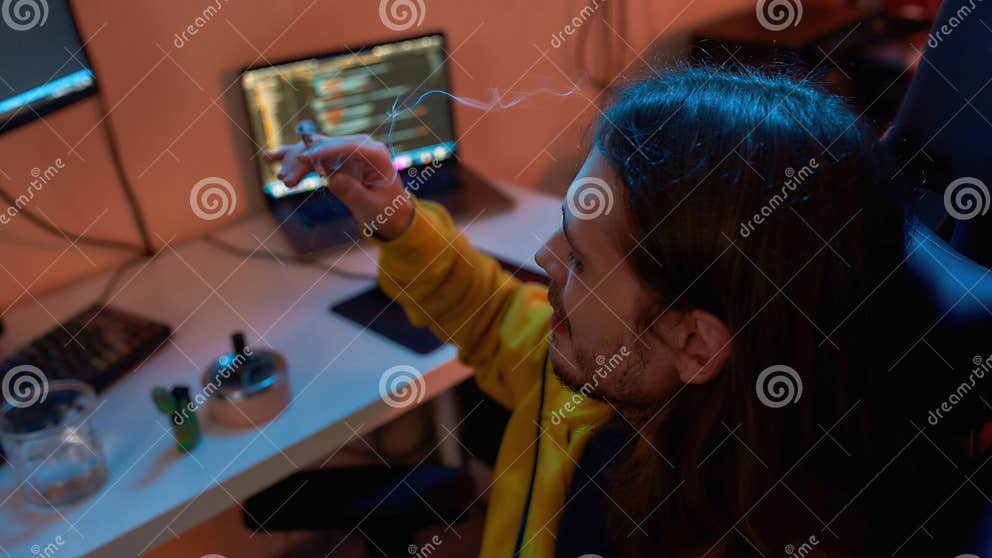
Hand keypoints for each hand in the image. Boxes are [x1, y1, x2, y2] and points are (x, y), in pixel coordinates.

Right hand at [266, 134, 412, 239]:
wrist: (390, 211)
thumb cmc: (385, 209)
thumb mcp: (372, 206)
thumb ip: (354, 193)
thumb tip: (333, 179)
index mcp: (376, 154)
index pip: (348, 146)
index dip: (324, 151)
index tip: (303, 159)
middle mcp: (360, 146)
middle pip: (327, 146)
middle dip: (304, 160)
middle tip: (287, 180)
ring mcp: (346, 150)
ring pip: (315, 149)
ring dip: (296, 161)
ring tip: (283, 179)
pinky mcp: (336, 158)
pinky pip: (313, 155)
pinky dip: (294, 158)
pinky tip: (271, 156)